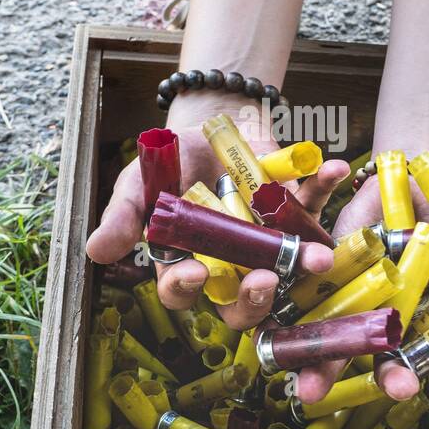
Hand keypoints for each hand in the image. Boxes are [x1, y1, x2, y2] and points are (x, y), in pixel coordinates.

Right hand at [86, 96, 348, 330]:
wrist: (210, 125)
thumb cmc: (169, 164)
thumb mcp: (138, 184)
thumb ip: (122, 216)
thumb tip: (95, 252)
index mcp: (188, 265)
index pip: (183, 292)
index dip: (188, 288)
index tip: (195, 273)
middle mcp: (232, 267)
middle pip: (243, 303)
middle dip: (256, 299)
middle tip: (266, 279)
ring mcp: (270, 246)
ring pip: (290, 271)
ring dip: (307, 263)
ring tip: (318, 256)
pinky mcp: (300, 217)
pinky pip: (317, 210)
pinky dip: (326, 188)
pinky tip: (333, 168)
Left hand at [294, 172, 428, 414]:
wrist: (413, 175)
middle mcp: (388, 327)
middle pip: (386, 363)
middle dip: (388, 381)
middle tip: (397, 392)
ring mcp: (351, 304)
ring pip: (335, 345)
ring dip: (322, 369)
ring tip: (311, 392)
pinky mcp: (317, 279)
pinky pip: (299, 302)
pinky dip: (288, 319)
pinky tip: (279, 340)